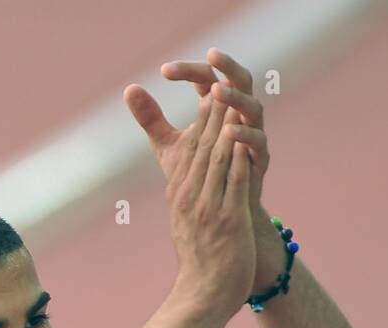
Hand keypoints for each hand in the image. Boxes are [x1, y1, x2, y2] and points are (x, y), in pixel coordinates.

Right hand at [124, 56, 255, 317]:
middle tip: (220, 85)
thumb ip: (187, 194)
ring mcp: (208, 208)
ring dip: (226, 128)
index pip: (190, 150)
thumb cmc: (199, 261)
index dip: (201, 121)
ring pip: (218, 160)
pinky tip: (247, 139)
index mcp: (179, 194)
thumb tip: (184, 176)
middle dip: (212, 115)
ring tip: (233, 102)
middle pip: (202, 148)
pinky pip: (235, 183)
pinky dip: (240, 159)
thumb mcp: (184, 221)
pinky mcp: (228, 221)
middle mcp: (190, 197)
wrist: (203, 296)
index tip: (210, 96)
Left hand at [159, 49, 268, 216]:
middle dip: (227, 66)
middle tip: (212, 53)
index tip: (164, 71)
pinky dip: (245, 135)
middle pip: (239, 79)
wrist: (217, 213)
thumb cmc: (196, 175)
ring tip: (217, 91)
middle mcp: (238, 115)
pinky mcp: (259, 160)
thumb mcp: (169, 144)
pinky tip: (230, 130)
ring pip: (252, 107)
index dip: (187, 71)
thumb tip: (128, 88)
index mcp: (217, 107)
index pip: (206, 77)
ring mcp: (251, 136)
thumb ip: (152, 118)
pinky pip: (258, 141)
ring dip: (236, 97)